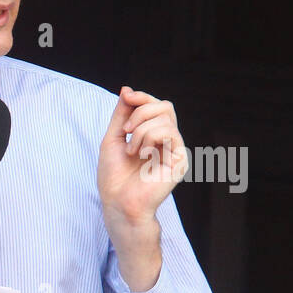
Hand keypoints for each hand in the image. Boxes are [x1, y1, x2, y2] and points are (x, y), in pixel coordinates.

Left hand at [98, 85, 187, 233]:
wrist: (117, 203)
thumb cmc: (114, 176)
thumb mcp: (113, 138)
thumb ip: (122, 115)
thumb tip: (127, 89)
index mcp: (153, 136)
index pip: (156, 106)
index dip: (142, 97)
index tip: (127, 96)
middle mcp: (167, 141)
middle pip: (164, 107)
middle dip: (141, 111)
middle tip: (125, 130)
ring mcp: (175, 150)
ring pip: (166, 118)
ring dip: (141, 130)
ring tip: (132, 150)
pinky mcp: (179, 160)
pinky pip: (170, 132)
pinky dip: (150, 138)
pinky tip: (142, 155)